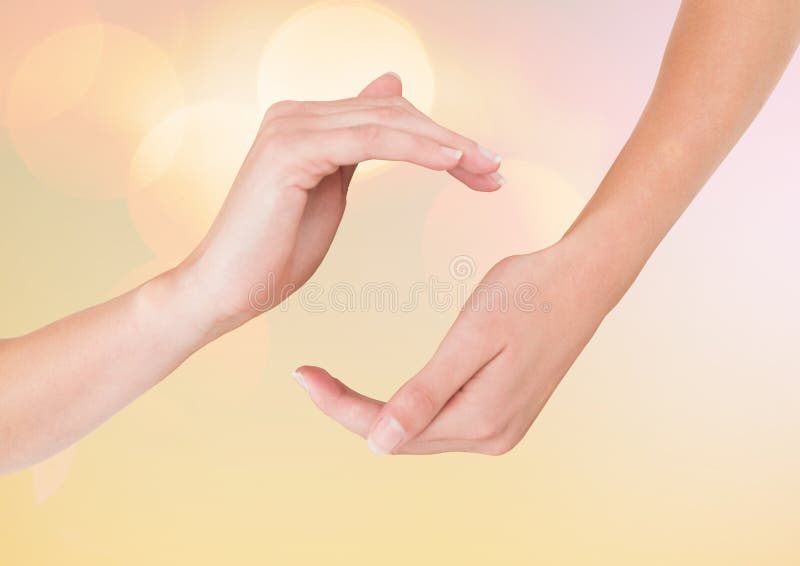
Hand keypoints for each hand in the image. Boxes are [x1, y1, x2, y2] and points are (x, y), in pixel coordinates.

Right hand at [175, 73, 503, 337]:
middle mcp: (295, 113)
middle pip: (393, 113)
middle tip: (494, 169)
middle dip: (451, 140)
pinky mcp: (290, 149)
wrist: (224, 291)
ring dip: (444, 144)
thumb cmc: (276, 253)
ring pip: (388, 122)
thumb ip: (360, 147)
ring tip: (485, 169)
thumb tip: (388, 97)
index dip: (438, 137)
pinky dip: (416, 149)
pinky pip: (369, 140)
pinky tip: (451, 163)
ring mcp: (290, 126)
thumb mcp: (330, 193)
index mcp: (305, 123)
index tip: (480, 168)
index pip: (387, 116)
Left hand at [294, 241, 616, 454]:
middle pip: (402, 436)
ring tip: (334, 382)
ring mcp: (500, 428)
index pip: (390, 428)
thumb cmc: (528, 294)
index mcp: (481, 419)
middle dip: (350, 409)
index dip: (339, 406)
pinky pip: (442, 421)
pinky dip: (408, 408)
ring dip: (377, 412)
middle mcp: (492, 436)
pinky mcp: (503, 413)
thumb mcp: (471, 337)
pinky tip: (386, 393)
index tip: (300, 375)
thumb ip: (426, 394)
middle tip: (309, 375)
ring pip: (420, 432)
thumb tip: (379, 444)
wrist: (583, 279)